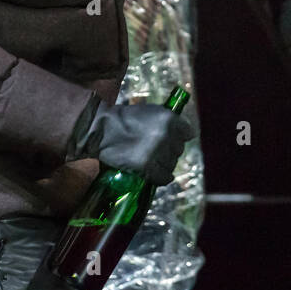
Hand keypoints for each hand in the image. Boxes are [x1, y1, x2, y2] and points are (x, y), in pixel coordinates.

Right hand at [67, 100, 196, 184]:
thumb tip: (187, 134)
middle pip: (179, 150)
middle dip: (170, 151)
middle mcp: (166, 134)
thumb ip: (168, 121)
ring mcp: (156, 151)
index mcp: (169, 118)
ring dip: (164, 164)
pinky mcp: (146, 166)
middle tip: (157, 151)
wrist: (102, 128)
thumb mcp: (151, 111)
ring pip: (171, 164)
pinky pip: (163, 177)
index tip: (173, 140)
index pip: (188, 133)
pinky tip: (156, 175)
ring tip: (152, 161)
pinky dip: (161, 178)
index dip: (180, 138)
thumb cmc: (125, 118)